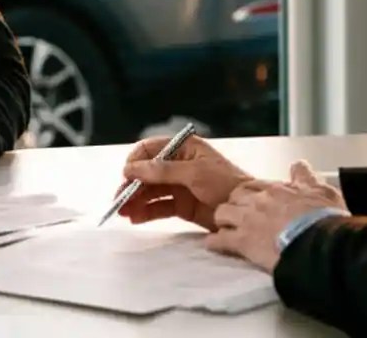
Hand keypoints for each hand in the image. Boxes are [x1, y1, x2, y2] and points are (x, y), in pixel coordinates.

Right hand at [116, 134, 252, 230]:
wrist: (247, 210)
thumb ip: (163, 171)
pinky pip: (159, 207)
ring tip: (123, 212)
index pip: (151, 149)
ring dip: (135, 200)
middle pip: (147, 172)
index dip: (136, 160)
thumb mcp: (194, 173)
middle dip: (132, 185)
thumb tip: (132, 168)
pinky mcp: (182, 206)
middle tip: (120, 199)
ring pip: (150, 191)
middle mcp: (178, 165)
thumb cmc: (226, 183)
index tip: (126, 174)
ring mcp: (179, 186)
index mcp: (184, 148)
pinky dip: (146, 212)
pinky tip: (135, 218)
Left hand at [205, 160, 348, 272]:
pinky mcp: (243, 242)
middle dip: (235, 203)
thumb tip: (300, 166)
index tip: (253, 197)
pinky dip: (215, 243)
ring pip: (222, 213)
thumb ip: (308, 177)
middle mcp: (259, 201)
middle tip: (238, 212)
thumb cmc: (324, 220)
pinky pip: (219, 240)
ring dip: (223, 220)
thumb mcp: (323, 191)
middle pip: (235, 196)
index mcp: (277, 189)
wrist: (319, 244)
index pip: (255, 184)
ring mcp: (248, 220)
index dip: (252, 192)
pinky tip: (214, 245)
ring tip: (225, 227)